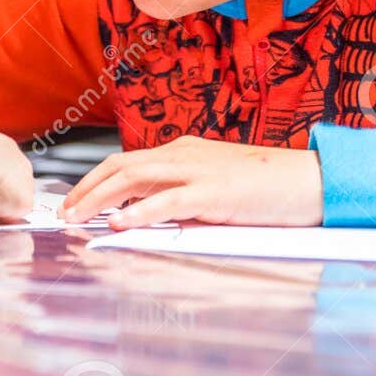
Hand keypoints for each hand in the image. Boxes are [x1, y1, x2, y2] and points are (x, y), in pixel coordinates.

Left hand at [61, 137, 323, 228]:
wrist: (310, 180)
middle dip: (87, 190)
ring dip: (100, 200)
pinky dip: (139, 212)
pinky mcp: (213, 193)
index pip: (125, 162)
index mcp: (183, 151)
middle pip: (120, 167)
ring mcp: (197, 171)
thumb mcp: (215, 185)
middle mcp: (183, 155)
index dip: (94, 181)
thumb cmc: (266, 186)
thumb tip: (145, 214)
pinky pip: (168, 201)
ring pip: (134, 179)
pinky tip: (119, 224)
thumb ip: (182, 195)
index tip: (74, 202)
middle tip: (65, 214)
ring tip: (78, 219)